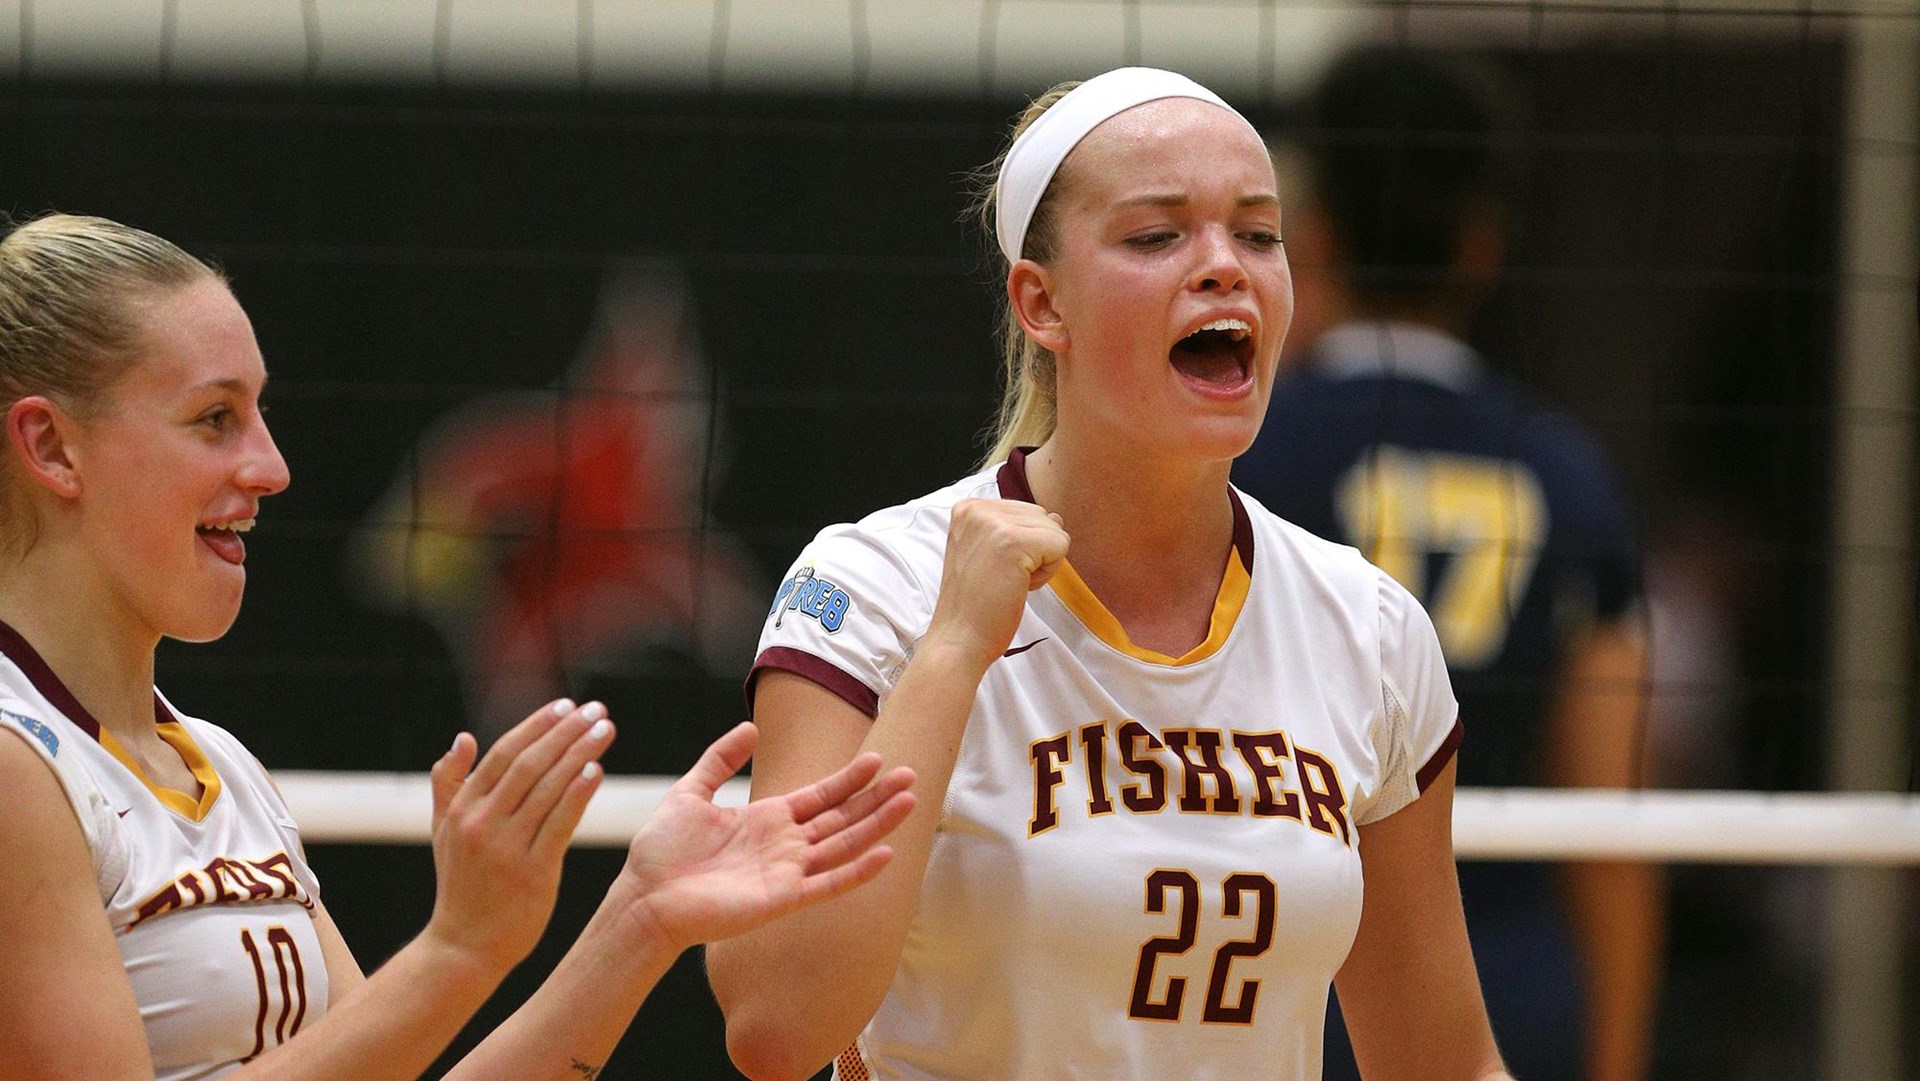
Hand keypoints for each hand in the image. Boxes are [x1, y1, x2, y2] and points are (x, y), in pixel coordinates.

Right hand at [422, 699, 614, 975]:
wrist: (464, 946)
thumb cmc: (460, 886)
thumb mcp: (443, 832)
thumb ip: (448, 784)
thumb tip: (463, 738)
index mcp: (462, 808)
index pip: (503, 753)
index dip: (537, 725)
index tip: (566, 705)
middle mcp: (481, 822)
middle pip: (528, 763)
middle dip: (564, 731)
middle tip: (595, 708)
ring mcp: (505, 846)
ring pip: (547, 787)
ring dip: (579, 753)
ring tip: (605, 729)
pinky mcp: (532, 871)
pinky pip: (559, 823)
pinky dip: (578, 793)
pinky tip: (597, 769)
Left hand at [616, 721, 915, 952]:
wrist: (644, 898)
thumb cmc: (662, 853)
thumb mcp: (689, 792)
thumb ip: (719, 760)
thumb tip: (750, 728)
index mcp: (766, 820)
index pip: (820, 796)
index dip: (849, 779)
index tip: (877, 759)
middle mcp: (784, 845)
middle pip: (841, 817)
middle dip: (876, 798)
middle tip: (911, 776)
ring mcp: (787, 872)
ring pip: (843, 845)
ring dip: (877, 825)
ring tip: (909, 803)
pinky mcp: (783, 899)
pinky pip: (829, 884)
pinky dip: (858, 871)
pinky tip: (886, 854)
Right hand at [927, 497, 1069, 663]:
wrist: (958, 639)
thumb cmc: (976, 604)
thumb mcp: (991, 554)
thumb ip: (1021, 529)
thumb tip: (1057, 517)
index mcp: (968, 508)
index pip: (1025, 511)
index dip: (1021, 546)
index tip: (992, 569)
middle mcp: (977, 509)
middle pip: (1042, 517)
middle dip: (1034, 552)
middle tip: (1001, 578)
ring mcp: (993, 523)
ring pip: (1054, 530)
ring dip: (1041, 564)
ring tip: (1007, 582)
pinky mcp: (1013, 542)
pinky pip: (1060, 546)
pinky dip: (1047, 573)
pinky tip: (1018, 586)